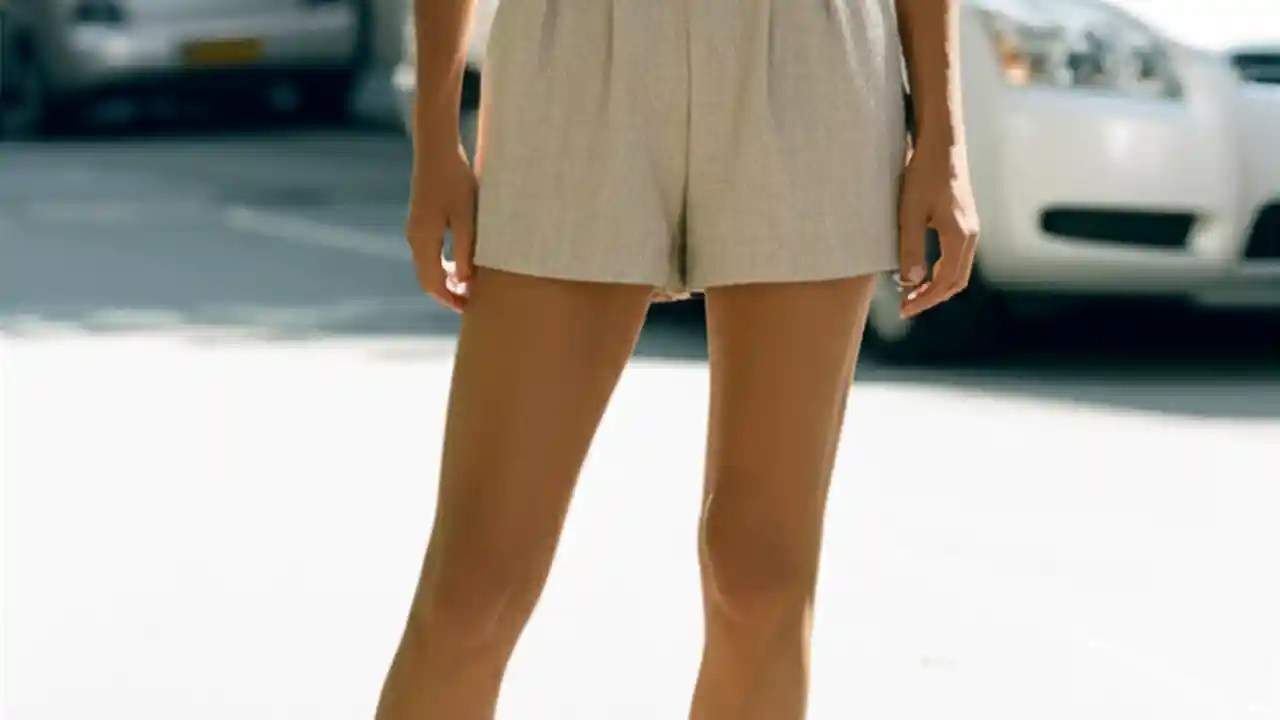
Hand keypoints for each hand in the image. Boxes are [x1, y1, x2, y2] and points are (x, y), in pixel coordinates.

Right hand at [405, 140, 476, 312]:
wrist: (437, 150)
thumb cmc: (455, 181)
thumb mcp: (466, 218)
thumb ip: (465, 250)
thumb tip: (465, 282)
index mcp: (424, 240)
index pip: (432, 282)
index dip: (449, 299)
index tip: (468, 308)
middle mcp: (415, 237)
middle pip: (426, 277)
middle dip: (446, 293)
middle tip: (470, 303)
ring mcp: (415, 228)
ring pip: (427, 265)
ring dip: (444, 279)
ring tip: (467, 287)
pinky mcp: (421, 219)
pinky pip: (428, 252)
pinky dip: (441, 265)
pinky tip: (459, 264)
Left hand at [896, 141, 980, 318]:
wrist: (941, 146)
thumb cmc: (923, 176)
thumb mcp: (909, 213)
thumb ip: (910, 248)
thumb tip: (910, 282)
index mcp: (959, 236)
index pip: (945, 282)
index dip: (925, 299)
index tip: (904, 309)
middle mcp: (970, 235)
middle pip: (956, 281)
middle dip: (932, 297)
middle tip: (906, 306)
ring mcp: (970, 227)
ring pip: (958, 269)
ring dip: (936, 285)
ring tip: (911, 292)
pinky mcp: (964, 220)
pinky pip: (956, 256)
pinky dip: (940, 270)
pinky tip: (921, 269)